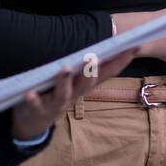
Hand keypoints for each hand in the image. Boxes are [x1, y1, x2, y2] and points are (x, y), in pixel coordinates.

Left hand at [10, 50, 135, 139]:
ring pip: (63, 94)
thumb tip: (100, 41)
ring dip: (65, 82)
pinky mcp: (38, 110)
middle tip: (94, 58)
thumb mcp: (73, 82)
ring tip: (65, 69)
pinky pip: (35, 105)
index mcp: (84, 86)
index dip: (122, 60)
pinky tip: (30, 93)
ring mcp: (56, 104)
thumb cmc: (55, 95)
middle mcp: (74, 95)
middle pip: (87, 85)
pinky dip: (33, 99)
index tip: (135, 45)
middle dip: (91, 72)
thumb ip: (84, 65)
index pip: (107, 73)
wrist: (33, 124)